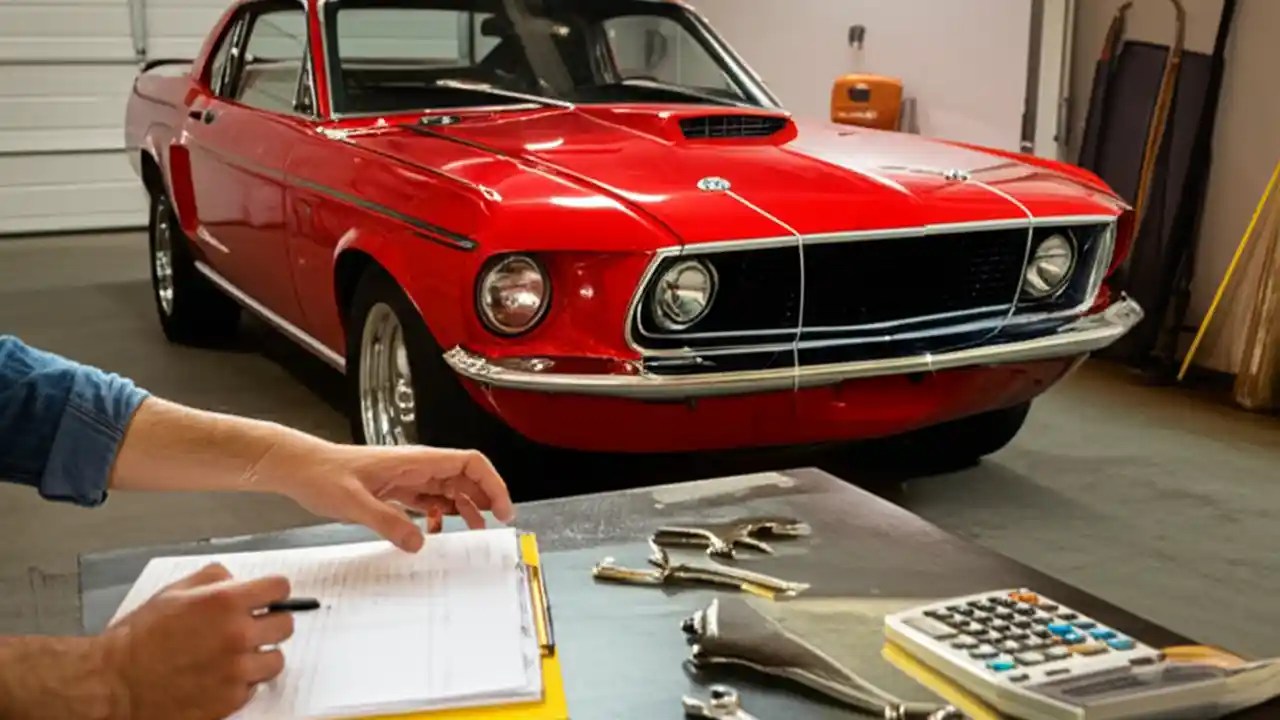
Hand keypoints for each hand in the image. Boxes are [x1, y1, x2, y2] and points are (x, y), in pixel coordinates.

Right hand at [96, 563, 293, 719]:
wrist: (115, 682)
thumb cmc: (139, 637)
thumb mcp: (174, 592)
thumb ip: (213, 579)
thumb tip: (238, 580)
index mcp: (226, 602)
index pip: (280, 588)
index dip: (272, 592)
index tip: (267, 599)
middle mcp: (238, 635)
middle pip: (286, 624)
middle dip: (270, 623)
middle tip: (250, 629)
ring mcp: (237, 670)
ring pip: (275, 659)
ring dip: (260, 656)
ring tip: (236, 656)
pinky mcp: (231, 699)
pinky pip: (254, 687)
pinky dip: (242, 682)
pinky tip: (220, 677)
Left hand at [262, 444, 516, 552]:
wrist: (299, 468)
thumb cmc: (322, 474)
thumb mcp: (353, 502)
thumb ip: (387, 522)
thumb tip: (419, 542)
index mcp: (415, 461)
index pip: (469, 463)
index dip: (492, 484)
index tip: (502, 509)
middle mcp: (417, 467)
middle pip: (466, 478)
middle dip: (485, 500)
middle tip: (494, 528)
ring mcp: (407, 478)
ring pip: (450, 491)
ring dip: (465, 510)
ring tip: (472, 533)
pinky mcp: (396, 490)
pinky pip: (429, 502)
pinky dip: (439, 517)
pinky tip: (432, 534)